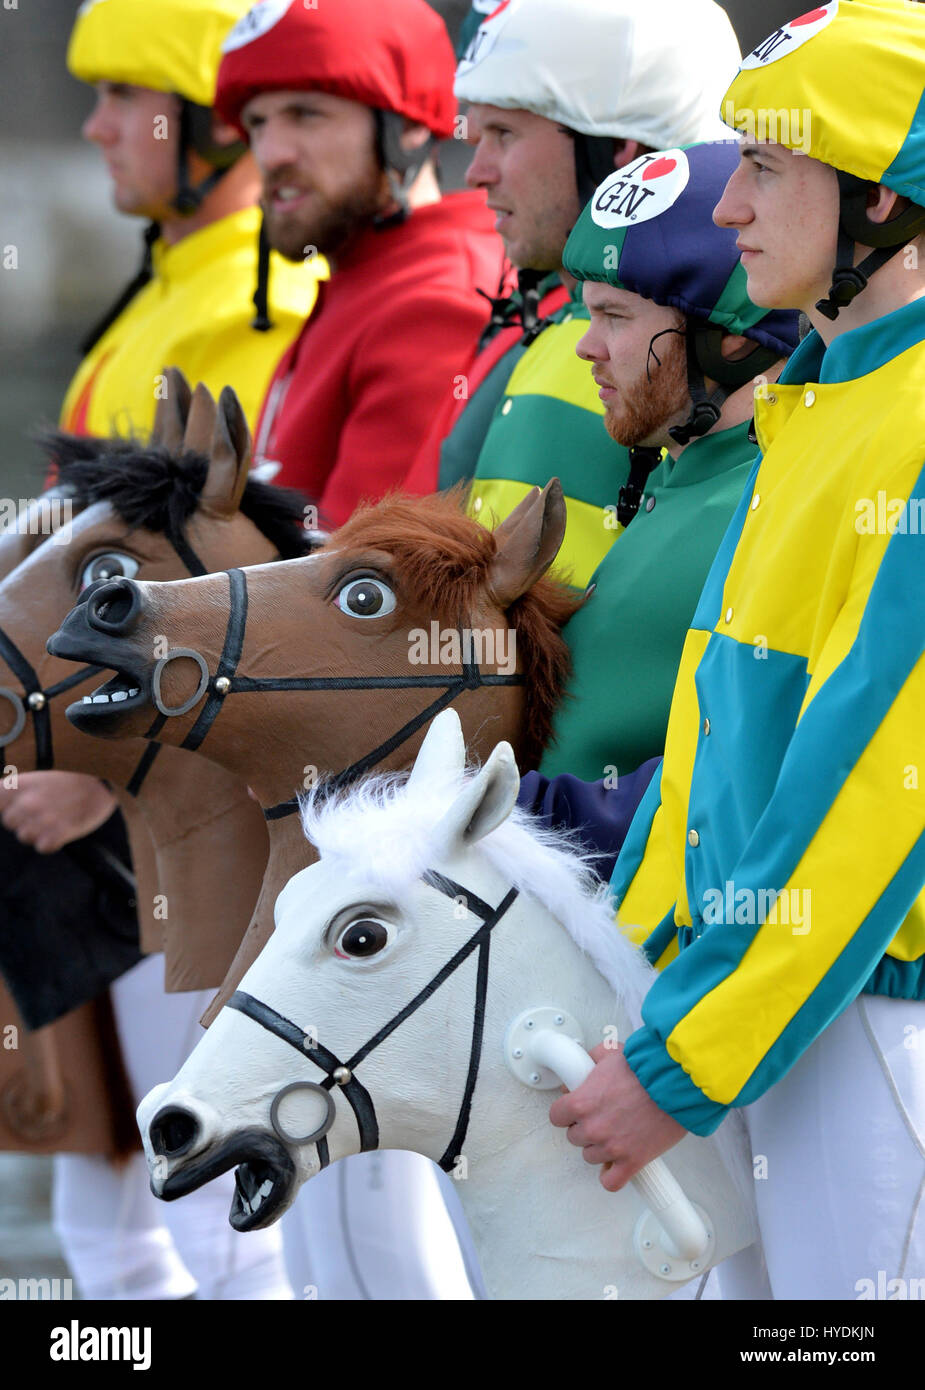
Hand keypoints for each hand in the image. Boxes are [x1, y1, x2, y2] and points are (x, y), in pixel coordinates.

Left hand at [0, 771, 117, 852]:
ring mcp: (42, 820)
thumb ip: (21, 788)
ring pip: (25, 836)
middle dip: (22, 819)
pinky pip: (43, 847)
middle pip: (9, 822)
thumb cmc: (75, 776)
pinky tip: (63, 828)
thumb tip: (8, 807)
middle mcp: (27, 803)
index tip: (18, 805)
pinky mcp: (58, 834)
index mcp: (20, 784)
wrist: (106, 780)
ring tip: (56, 818)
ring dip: (38, 831)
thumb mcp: (42, 774)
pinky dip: (52, 841)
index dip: (7, 805)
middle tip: (43, 810)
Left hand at [548, 1042, 686, 1191]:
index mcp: (581, 1103)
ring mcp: (611, 1147)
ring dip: (600, 1148)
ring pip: (591, 1157)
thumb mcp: (611, 1052)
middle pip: (574, 1137)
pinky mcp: (632, 1162)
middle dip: (586, 1127)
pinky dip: (612, 1174)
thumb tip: (583, 1067)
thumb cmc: (647, 1068)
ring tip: (615, 1134)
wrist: (675, 1083)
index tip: (576, 1110)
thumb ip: (591, 1059)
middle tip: (603, 1117)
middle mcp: (593, 1128)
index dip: (567, 1112)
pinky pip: (611, 1182)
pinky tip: (617, 1163)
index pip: (556, 1117)